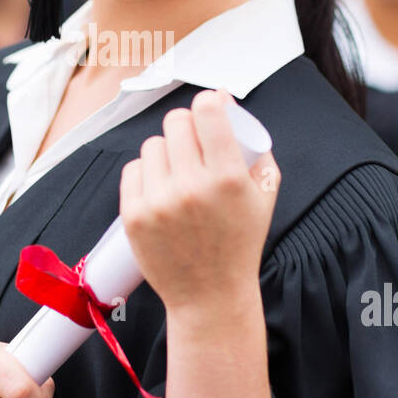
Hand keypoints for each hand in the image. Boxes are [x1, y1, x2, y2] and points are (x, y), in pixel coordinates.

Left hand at [119, 89, 279, 315]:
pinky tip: (162, 189)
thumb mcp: (263, 194)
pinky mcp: (133, 215)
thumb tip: (226, 101)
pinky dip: (147, 174)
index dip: (208, 103)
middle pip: (176, 121)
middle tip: (195, 145)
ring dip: (167, 151)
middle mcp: (190, 187)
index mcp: (227, 178)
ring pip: (153, 144)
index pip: (206, 111)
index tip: (209, 110)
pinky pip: (133, 169)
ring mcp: (158, 202)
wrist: (210, 295)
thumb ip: (255, 145)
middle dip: (187, 127)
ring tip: (179, 173)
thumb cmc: (239, 243)